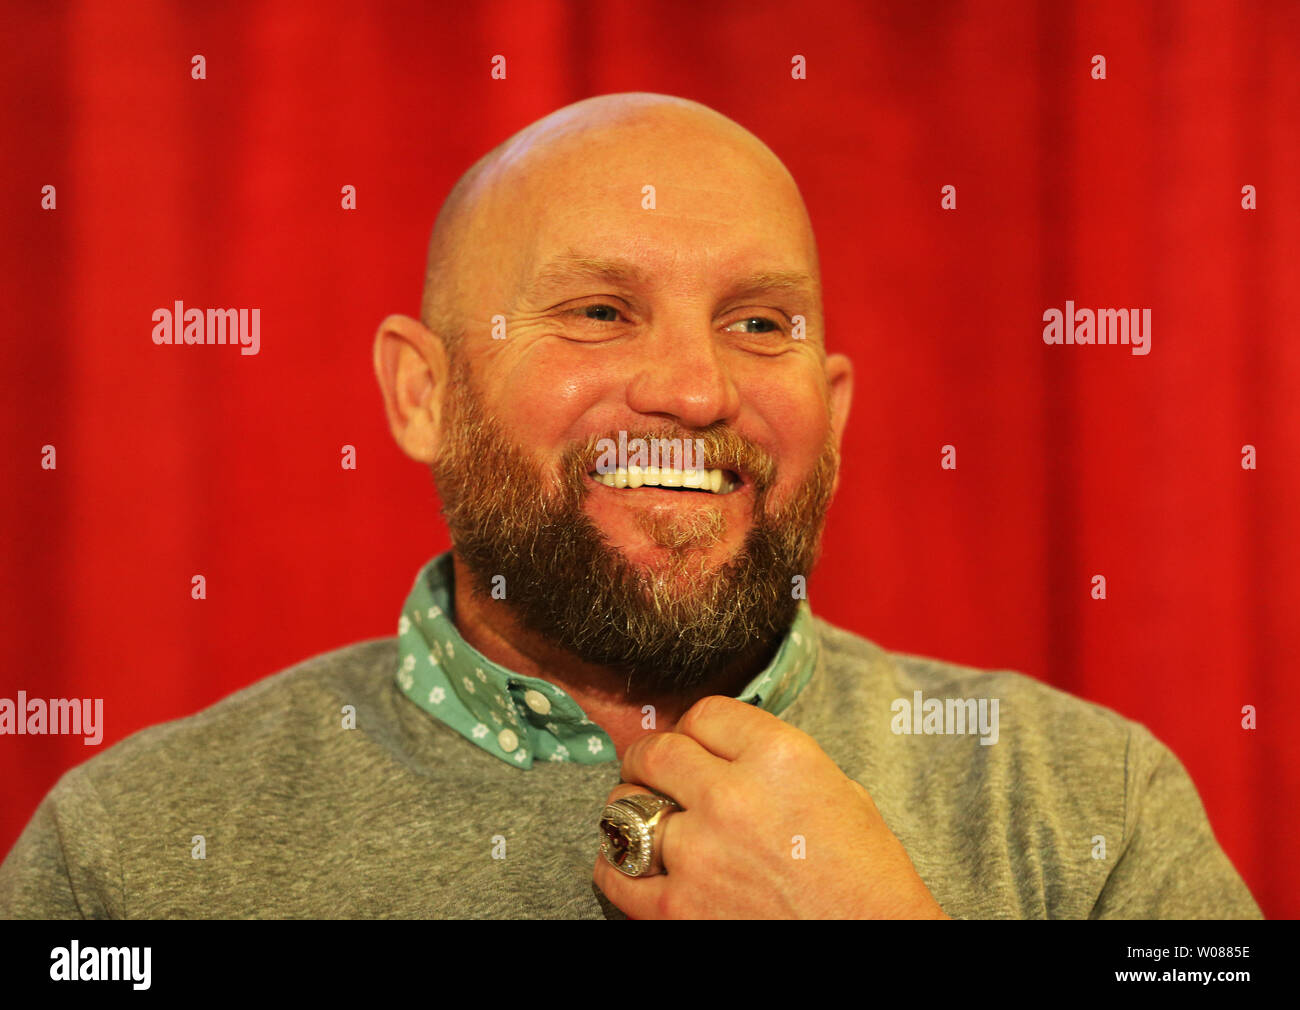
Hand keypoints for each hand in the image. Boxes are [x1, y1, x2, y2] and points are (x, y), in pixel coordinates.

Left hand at [593, 694, 948, 918]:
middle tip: (650, 768)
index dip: (697, 727)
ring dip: (632, 809)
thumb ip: (776, 763)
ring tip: (642, 816)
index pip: (706, 712)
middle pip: (656, 751)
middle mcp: (732, 795)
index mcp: (779, 757)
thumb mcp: (839, 792)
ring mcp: (700, 853)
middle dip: (650, 757)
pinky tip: (629, 862)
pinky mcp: (678, 907)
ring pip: (626, 807)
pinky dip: (615, 866)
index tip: (694, 741)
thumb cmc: (867, 878)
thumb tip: (728, 754)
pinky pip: (615, 873)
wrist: (874, 946)